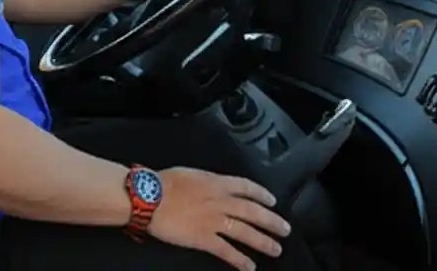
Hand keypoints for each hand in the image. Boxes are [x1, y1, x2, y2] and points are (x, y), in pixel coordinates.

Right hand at [147, 167, 289, 270]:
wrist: (150, 198)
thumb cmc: (164, 183)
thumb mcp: (192, 174)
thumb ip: (208, 182)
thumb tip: (215, 186)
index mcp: (217, 183)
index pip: (247, 188)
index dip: (262, 195)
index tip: (272, 201)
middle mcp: (221, 202)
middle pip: (253, 212)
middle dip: (272, 221)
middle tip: (285, 229)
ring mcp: (214, 221)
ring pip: (246, 232)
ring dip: (263, 242)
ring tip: (276, 249)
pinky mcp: (204, 239)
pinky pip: (227, 251)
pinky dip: (240, 260)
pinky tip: (249, 267)